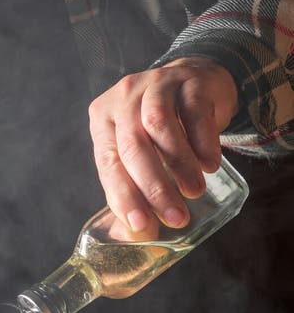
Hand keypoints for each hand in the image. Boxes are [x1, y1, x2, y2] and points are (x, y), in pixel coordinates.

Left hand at [88, 57, 238, 235]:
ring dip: (179, 165)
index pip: (108, 164)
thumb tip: (139, 231)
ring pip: (159, 126)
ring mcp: (155, 85)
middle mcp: (123, 99)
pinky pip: (193, 111)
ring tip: (194, 192)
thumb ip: (134, 185)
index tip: (142, 226)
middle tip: (176, 216)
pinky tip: (209, 165)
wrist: (195, 81)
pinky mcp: (189, 80)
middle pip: (133, 147)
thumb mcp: (140, 151)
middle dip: (154, 188)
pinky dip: (203, 142)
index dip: (124, 197)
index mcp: (102, 120)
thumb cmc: (162, 128)